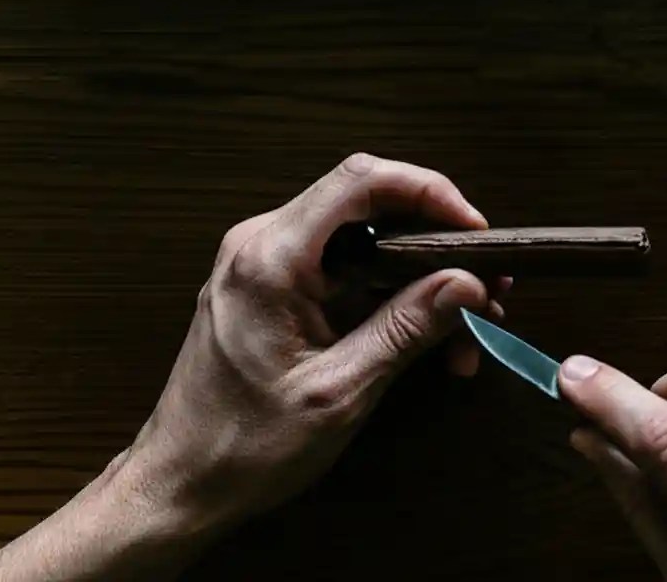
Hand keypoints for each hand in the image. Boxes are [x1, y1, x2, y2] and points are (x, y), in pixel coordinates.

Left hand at [0, 153, 505, 581]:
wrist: (180, 483)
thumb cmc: (243, 447)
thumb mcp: (339, 392)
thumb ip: (405, 330)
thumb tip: (467, 284)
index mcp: (270, 259)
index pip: (362, 182)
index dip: (430, 192)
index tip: (476, 233)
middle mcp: (263, 245)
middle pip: (370, 208)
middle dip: (437, 246)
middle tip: (487, 290)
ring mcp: (266, 265)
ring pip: (366, 245)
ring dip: (420, 283)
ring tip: (467, 333)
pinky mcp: (274, 290)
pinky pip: (346, 274)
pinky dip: (391, 301)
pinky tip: (429, 344)